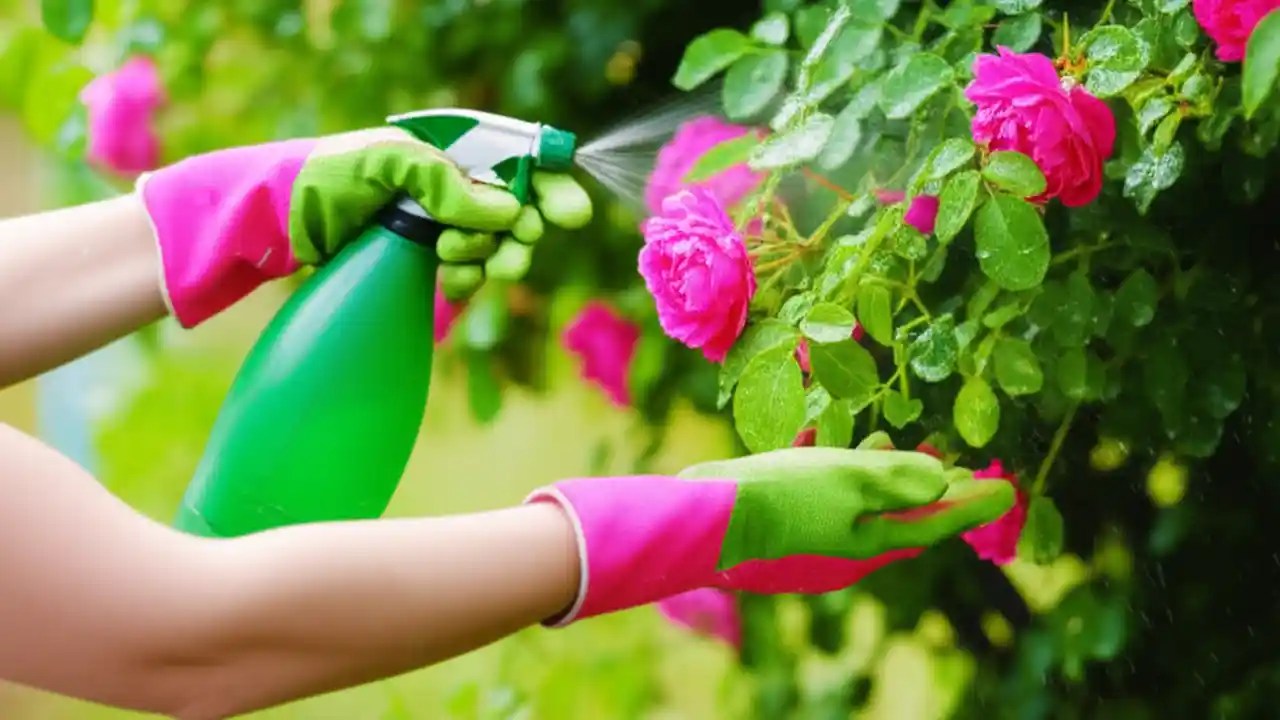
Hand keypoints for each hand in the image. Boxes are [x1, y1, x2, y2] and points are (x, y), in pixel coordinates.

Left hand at [138, 127, 591, 327]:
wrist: (279, 218)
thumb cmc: (327, 176)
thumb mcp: (384, 165)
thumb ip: (443, 182)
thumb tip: (503, 211)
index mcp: (454, 147)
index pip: (523, 161)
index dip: (552, 187)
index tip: (566, 217)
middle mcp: (457, 182)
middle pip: (520, 210)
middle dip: (519, 235)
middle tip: (507, 257)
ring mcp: (443, 220)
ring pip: (497, 246)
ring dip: (491, 260)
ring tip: (453, 264)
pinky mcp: (426, 255)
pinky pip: (470, 272)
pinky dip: (468, 282)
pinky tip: (449, 285)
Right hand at [679, 447, 1012, 594]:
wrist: (709, 513)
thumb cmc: (785, 494)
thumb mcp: (853, 480)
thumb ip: (900, 479)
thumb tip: (940, 481)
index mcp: (869, 540)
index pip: (934, 523)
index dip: (971, 505)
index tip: (1006, 490)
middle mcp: (846, 541)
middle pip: (902, 515)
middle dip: (932, 490)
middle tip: (962, 468)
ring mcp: (814, 529)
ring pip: (860, 501)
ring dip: (881, 472)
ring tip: (894, 441)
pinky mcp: (783, 511)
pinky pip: (816, 486)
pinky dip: (828, 464)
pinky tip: (817, 436)